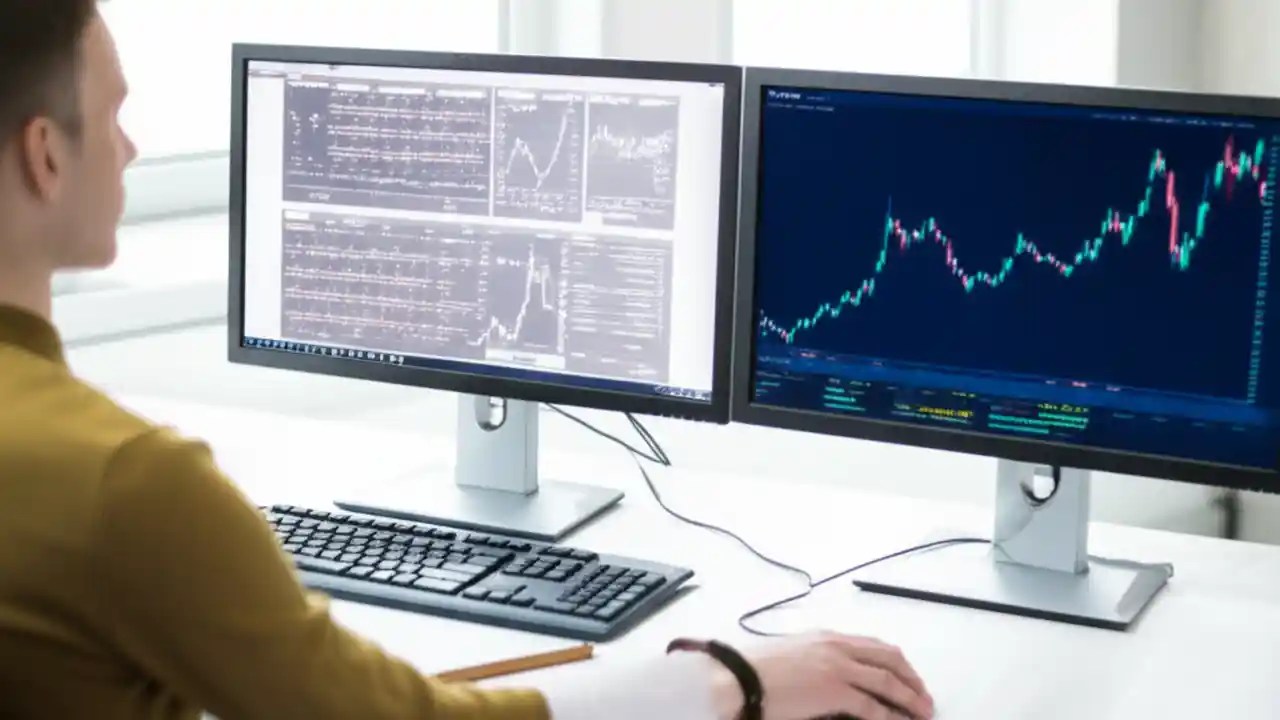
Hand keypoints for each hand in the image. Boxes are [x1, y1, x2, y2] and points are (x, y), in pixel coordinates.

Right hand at [708, 632, 933, 719]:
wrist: (739, 676)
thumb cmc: (756, 668)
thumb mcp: (794, 653)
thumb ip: (819, 658)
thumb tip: (837, 676)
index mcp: (829, 637)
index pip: (875, 647)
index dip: (898, 663)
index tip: (908, 676)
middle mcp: (838, 648)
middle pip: (890, 660)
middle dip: (912, 679)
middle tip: (924, 697)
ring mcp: (839, 669)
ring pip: (888, 682)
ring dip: (910, 698)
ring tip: (923, 712)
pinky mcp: (835, 692)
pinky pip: (874, 707)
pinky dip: (892, 716)